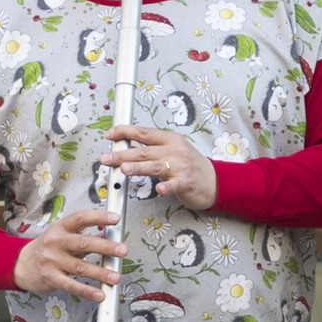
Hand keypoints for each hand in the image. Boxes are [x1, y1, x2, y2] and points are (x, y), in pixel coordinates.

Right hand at [8, 201, 122, 301]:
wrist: (21, 264)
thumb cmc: (48, 248)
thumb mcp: (63, 236)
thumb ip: (85, 236)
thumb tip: (111, 236)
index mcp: (61, 227)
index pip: (81, 218)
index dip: (99, 217)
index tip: (116, 218)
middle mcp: (56, 242)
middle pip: (83, 243)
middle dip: (105, 247)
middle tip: (122, 250)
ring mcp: (52, 260)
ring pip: (80, 267)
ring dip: (100, 273)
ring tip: (115, 277)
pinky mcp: (51, 278)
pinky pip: (71, 285)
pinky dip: (87, 291)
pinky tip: (99, 294)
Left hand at [102, 124, 220, 212]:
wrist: (215, 181)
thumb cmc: (190, 166)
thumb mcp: (173, 150)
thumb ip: (153, 149)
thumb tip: (125, 148)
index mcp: (170, 140)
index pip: (144, 133)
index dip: (125, 132)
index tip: (109, 135)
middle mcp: (175, 151)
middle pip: (144, 151)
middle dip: (123, 154)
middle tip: (106, 158)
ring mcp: (181, 166)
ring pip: (155, 166)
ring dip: (138, 167)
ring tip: (124, 169)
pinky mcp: (186, 182)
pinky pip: (174, 184)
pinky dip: (166, 187)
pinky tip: (159, 189)